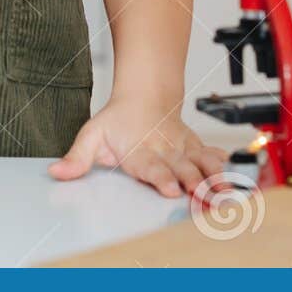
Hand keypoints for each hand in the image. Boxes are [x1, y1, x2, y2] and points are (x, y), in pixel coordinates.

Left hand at [48, 94, 227, 197]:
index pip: (152, 168)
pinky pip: (212, 154)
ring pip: (202, 163)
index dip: (162, 178)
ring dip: (215, 177)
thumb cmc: (118, 120)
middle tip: (207, 199)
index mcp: (140, 152)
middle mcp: (164, 151)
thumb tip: (56, 173)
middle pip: (183, 169)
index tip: (171, 189)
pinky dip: (224, 162)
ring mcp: (182, 148)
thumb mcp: (92, 135)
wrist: (145, 93)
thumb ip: (77, 159)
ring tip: (226, 192)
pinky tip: (235, 171)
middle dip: (197, 184)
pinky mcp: (195, 147)